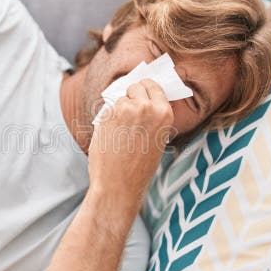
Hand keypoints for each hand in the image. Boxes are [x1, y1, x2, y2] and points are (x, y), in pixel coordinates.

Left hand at [88, 78, 173, 207]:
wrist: (119, 184)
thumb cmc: (138, 166)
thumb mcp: (156, 138)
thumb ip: (151, 116)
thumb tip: (139, 97)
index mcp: (164, 113)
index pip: (153, 85)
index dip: (144, 88)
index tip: (139, 90)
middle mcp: (146, 107)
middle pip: (135, 86)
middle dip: (130, 95)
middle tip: (127, 111)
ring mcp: (125, 110)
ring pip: (119, 99)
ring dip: (118, 111)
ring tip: (120, 134)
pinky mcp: (106, 116)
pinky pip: (107, 110)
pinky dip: (107, 120)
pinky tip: (110, 137)